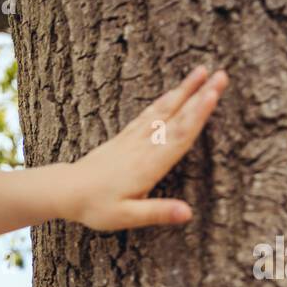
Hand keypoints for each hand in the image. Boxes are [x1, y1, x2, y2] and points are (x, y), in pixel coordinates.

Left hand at [64, 65, 228, 231]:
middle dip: (200, 96)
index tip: (213, 94)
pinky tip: (173, 91)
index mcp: (147, 165)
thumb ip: (157, 212)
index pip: (178, 137)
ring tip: (202, 70)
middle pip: (176, 118)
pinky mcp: (124, 137)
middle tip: (223, 75)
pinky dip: (163, 100)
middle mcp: (142, 147)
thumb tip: (188, 213)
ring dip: (184, 90)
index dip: (198, 115)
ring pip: (163, 110)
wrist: (64, 191)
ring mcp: (133, 139)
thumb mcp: (125, 217)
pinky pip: (148, 114)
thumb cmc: (94, 207)